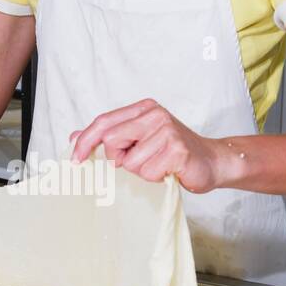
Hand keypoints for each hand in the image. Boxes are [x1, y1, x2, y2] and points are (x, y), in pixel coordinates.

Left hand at [69, 98, 226, 192]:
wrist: (212, 162)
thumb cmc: (173, 152)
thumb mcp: (139, 139)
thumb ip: (110, 136)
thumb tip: (74, 137)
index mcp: (144, 108)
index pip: (103, 122)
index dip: (85, 141)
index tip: (75, 158)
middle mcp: (155, 114)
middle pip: (111, 140)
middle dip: (119, 158)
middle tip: (140, 160)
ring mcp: (167, 130)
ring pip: (129, 162)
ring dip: (141, 170)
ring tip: (159, 164)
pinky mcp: (177, 150)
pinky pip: (148, 172)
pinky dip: (155, 177)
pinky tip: (169, 170)